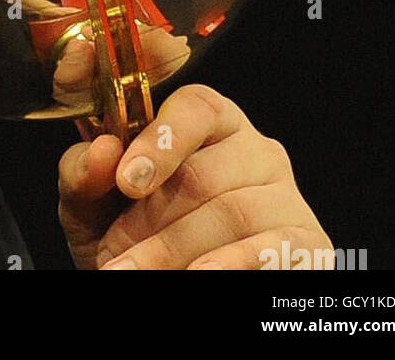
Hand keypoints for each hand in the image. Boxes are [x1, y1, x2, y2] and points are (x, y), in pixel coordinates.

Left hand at [57, 84, 330, 269]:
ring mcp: (286, 196)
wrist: (170, 287)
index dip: (160, 140)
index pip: (196, 106)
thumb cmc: (130, 235)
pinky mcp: (309, 243)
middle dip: (149, 220)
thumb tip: (103, 152)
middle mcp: (254, 150)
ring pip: (231, 214)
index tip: (126, 182)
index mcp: (208, 123)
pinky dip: (230, 265)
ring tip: (131, 275)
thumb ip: (86, 172)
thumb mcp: (95, 203)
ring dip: (174, 252)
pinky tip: (197, 277)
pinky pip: (274, 250)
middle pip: (204, 172)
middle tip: (113, 257)